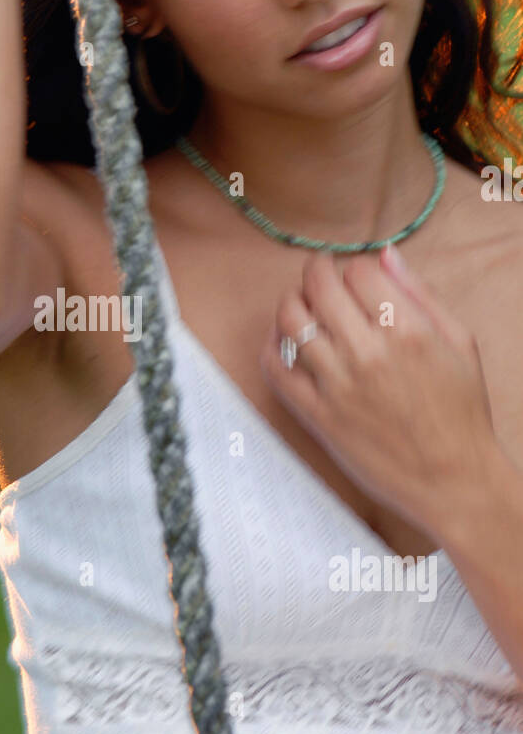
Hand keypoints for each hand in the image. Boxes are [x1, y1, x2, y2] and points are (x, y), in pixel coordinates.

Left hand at [258, 243, 496, 539]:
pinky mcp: (318, 416)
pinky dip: (272, 345)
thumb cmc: (461, 412)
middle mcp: (370, 354)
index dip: (355, 267)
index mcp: (410, 331)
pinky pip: (276, 369)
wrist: (453, 479)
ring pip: (292, 320)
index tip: (355, 276)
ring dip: (291, 302)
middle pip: (320, 287)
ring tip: (301, 304)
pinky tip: (282, 339)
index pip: (359, 271)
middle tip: (318, 275)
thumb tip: (385, 254)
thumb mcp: (459, 343)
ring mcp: (339, 385)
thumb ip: (420, 294)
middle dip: (316, 271)